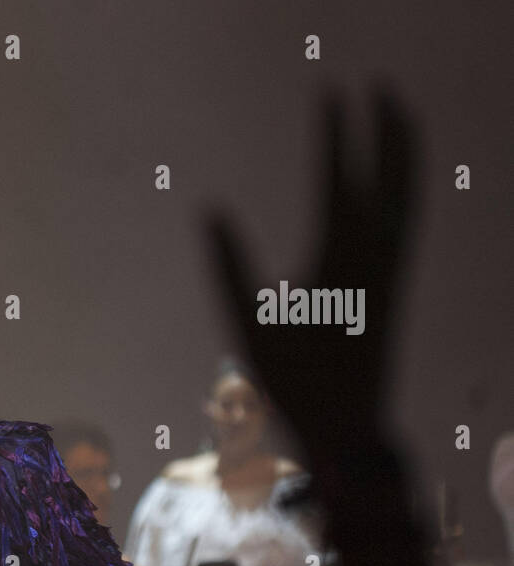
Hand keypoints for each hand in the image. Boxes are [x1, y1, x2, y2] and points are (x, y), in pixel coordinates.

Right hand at [207, 89, 417, 457]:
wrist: (348, 427)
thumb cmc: (293, 384)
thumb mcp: (249, 328)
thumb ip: (229, 267)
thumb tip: (210, 212)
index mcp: (339, 265)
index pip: (340, 181)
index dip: (336, 133)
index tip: (331, 91)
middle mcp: (377, 260)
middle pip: (391, 177)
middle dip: (387, 127)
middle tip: (378, 83)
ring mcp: (392, 272)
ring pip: (409, 195)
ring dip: (405, 151)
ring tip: (398, 112)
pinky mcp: (396, 286)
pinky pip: (410, 221)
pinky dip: (408, 187)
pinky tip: (399, 179)